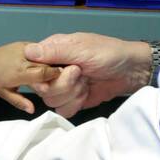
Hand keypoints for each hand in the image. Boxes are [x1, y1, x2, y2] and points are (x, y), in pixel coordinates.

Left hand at [0, 41, 60, 112]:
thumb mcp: (5, 93)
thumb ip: (20, 102)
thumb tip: (32, 110)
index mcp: (18, 73)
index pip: (42, 74)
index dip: (54, 77)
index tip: (62, 81)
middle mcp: (22, 60)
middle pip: (46, 64)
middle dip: (56, 70)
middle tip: (65, 75)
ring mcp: (24, 49)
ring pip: (45, 55)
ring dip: (52, 62)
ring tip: (59, 67)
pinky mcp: (25, 44)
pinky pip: (40, 49)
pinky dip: (47, 56)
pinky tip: (51, 60)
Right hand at [23, 33, 147, 116]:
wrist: (132, 71)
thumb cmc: (108, 53)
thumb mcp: (82, 49)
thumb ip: (55, 52)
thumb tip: (27, 51)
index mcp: (53, 52)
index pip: (32, 67)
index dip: (42, 75)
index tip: (60, 71)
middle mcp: (55, 70)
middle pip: (41, 88)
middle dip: (62, 85)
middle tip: (80, 74)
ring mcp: (64, 86)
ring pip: (51, 101)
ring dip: (71, 94)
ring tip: (86, 83)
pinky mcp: (73, 100)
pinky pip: (62, 110)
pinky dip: (75, 104)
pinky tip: (87, 94)